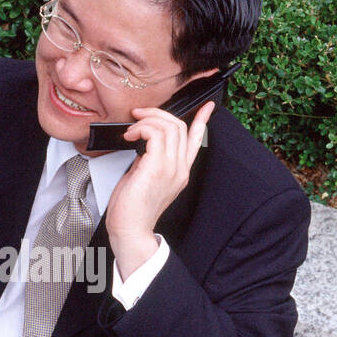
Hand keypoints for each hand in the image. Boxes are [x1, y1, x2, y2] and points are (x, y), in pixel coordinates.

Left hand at [105, 100, 214, 277]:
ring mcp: (171, 168)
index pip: (196, 141)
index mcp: (180, 172)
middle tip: (139, 114)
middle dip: (158, 113)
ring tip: (131, 129)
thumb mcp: (144, 178)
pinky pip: (155, 134)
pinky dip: (141, 129)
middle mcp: (180, 169)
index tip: (206, 106)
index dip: (202, 120)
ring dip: (146, 121)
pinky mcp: (157, 167)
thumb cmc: (132, 209)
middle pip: (180, 126)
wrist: (130, 230)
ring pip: (169, 126)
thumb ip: (150, 160)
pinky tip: (130, 136)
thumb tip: (142, 142)